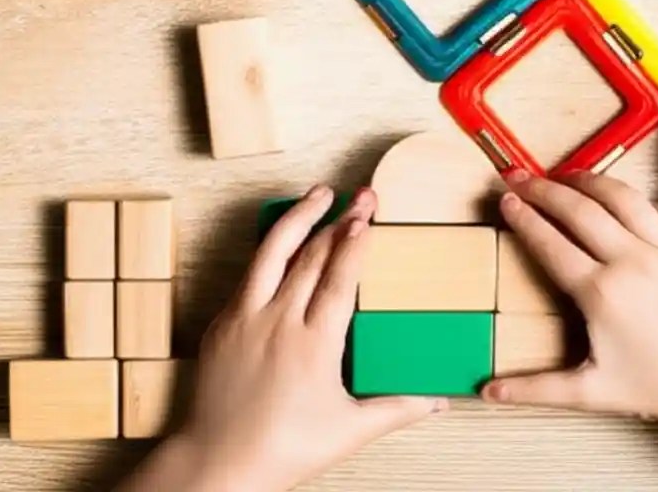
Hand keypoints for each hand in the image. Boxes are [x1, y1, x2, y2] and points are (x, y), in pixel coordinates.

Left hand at [118, 187, 443, 491]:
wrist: (218, 463)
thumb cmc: (283, 450)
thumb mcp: (349, 430)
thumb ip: (396, 409)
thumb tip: (438, 402)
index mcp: (313, 343)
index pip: (338, 278)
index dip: (354, 242)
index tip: (367, 215)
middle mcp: (278, 321)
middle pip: (311, 257)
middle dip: (338, 222)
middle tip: (360, 197)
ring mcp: (245, 318)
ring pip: (272, 254)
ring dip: (297, 218)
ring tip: (317, 194)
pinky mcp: (222, 324)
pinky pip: (248, 276)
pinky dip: (269, 252)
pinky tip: (281, 242)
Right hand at [483, 170, 657, 491]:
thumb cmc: (656, 389)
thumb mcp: (590, 390)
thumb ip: (536, 388)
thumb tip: (488, 392)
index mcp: (601, 294)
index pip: (549, 242)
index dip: (523, 217)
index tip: (505, 200)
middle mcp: (632, 263)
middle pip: (578, 209)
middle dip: (543, 188)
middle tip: (520, 177)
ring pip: (621, 197)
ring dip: (588, 181)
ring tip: (566, 176)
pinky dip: (636, 201)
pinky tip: (620, 200)